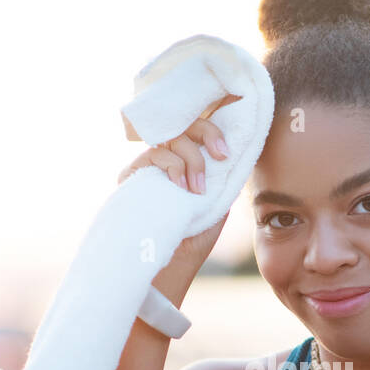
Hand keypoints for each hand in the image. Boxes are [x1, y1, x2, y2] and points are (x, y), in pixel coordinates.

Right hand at [118, 94, 240, 291]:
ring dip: (192, 159)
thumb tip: (236, 143)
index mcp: (189, 159)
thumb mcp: (218, 201)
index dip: (216, 107)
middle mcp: (168, 156)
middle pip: (186, 121)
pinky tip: (182, 186)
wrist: (168, 266)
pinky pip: (155, 153)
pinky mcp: (132, 174)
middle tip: (222, 156)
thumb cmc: (193, 238)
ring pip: (172, 136)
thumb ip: (222, 173)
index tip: (237, 104)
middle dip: (208, 132)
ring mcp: (149, 164)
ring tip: (196, 190)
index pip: (199, 124)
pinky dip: (173, 165)